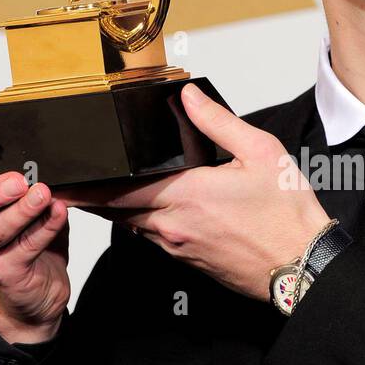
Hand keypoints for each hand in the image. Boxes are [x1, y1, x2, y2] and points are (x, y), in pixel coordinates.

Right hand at [0, 133, 69, 342]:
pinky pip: (26, 247)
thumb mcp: (20, 202)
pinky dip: (46, 227)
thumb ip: (25, 180)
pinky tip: (59, 212)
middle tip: (18, 180)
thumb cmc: (27, 237)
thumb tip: (44, 158)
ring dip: (22, 211)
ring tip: (43, 194)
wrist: (39, 288)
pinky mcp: (5, 272)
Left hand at [53, 82, 330, 302]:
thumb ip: (218, 123)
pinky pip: (155, 239)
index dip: (84, 188)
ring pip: (134, 226)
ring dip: (117, 211)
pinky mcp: (190, 262)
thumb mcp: (261, 153)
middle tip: (69, 186)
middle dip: (92, 199)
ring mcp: (179, 248)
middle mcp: (174, 226)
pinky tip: (152, 210)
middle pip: (116, 212)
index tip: (61, 181)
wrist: (303, 266)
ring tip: (103, 194)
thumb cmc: (287, 215)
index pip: (116, 192)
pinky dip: (144, 223)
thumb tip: (190, 98)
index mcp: (186, 196)